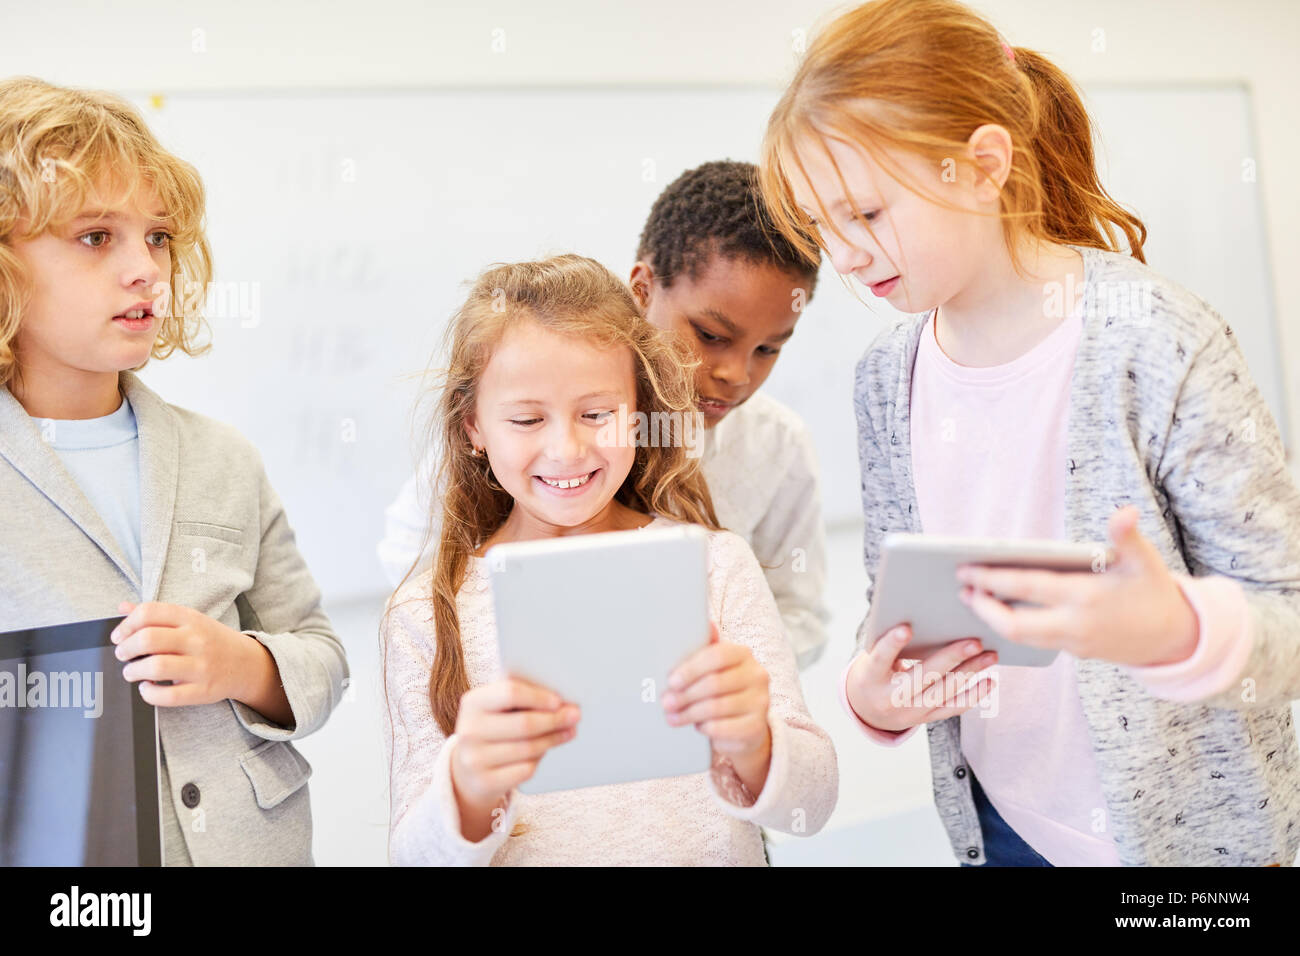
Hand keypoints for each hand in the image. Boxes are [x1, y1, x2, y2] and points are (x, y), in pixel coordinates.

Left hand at [111, 601, 271, 707]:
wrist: (248, 664)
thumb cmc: (211, 641)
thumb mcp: (190, 621)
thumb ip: (157, 614)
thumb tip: (123, 606)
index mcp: (191, 619)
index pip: (149, 612)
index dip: (126, 624)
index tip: (119, 636)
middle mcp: (197, 640)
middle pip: (148, 639)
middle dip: (125, 649)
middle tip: (123, 655)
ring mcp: (202, 666)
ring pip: (155, 667)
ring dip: (133, 672)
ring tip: (132, 672)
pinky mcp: (203, 691)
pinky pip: (168, 696)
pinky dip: (149, 694)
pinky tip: (147, 688)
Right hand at [449, 678, 578, 811]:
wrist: (467, 769)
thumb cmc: (491, 728)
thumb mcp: (496, 708)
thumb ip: (521, 698)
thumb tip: (561, 701)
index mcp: (472, 703)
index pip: (510, 693)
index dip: (539, 697)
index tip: (559, 701)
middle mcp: (469, 731)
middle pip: (524, 723)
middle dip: (554, 719)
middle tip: (574, 716)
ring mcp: (474, 759)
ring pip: (528, 748)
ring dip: (553, 739)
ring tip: (568, 732)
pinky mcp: (485, 782)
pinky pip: (525, 770)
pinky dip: (540, 759)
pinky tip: (547, 750)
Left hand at [662, 622, 770, 771]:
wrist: (745, 727)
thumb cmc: (722, 691)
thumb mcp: (714, 669)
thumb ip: (706, 649)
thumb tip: (705, 623)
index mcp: (743, 654)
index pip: (717, 656)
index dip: (691, 668)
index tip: (671, 680)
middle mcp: (757, 675)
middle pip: (714, 683)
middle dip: (685, 694)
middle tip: (666, 702)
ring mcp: (760, 702)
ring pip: (717, 707)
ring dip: (689, 713)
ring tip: (673, 717)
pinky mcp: (757, 727)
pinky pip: (724, 728)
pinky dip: (705, 728)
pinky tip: (697, 727)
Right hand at [845, 625, 996, 732]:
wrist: (868, 710)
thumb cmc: (873, 672)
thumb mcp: (871, 658)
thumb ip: (890, 645)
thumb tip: (926, 620)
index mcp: (871, 677)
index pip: (881, 659)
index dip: (892, 644)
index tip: (906, 628)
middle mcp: (890, 698)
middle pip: (923, 676)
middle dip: (951, 658)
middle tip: (975, 642)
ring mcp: (910, 712)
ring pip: (944, 691)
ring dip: (970, 673)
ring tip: (991, 655)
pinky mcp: (925, 718)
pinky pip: (952, 708)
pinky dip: (973, 696)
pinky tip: (990, 681)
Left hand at [956, 505, 1198, 666]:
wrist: (1176, 639)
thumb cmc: (1154, 592)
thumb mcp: (1145, 561)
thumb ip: (1127, 537)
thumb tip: (1124, 511)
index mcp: (1087, 596)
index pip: (1030, 588)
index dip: (994, 579)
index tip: (966, 568)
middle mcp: (1075, 625)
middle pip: (1014, 624)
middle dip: (983, 607)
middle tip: (960, 588)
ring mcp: (1073, 643)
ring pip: (1021, 638)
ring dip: (993, 619)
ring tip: (972, 598)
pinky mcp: (1074, 653)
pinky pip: (1034, 643)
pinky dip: (1012, 629)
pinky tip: (995, 614)